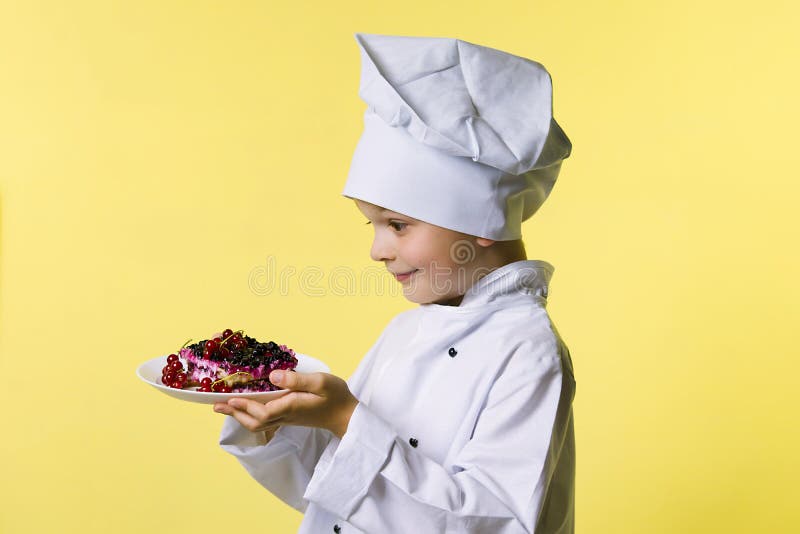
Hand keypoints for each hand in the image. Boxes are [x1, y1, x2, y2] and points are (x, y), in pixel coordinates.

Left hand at [213, 370, 358, 438]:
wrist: (346, 416)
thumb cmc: (336, 397)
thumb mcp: (321, 382)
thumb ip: (297, 380)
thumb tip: (272, 376)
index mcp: (291, 407)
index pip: (263, 411)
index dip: (244, 406)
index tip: (229, 399)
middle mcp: (286, 415)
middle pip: (255, 422)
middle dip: (235, 413)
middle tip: (216, 406)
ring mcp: (287, 418)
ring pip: (259, 423)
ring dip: (240, 415)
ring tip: (225, 407)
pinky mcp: (290, 417)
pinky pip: (265, 420)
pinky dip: (251, 415)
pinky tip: (246, 408)